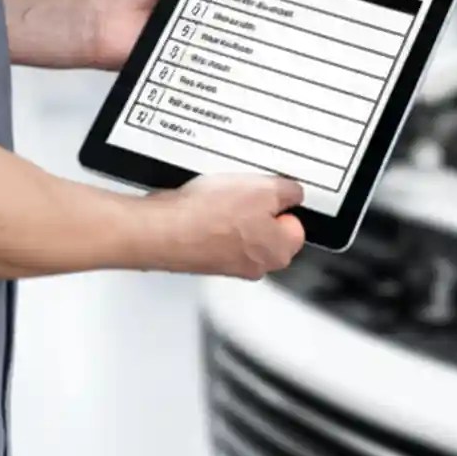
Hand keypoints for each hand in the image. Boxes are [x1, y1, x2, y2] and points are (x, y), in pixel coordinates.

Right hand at [152, 174, 305, 278]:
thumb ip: (289, 192)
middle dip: (257, 208)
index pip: (295, 225)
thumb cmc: (210, 217)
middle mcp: (255, 265)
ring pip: (239, 228)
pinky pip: (214, 231)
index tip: (272, 193)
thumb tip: (292, 194)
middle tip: (242, 193)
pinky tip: (199, 207)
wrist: (160, 230)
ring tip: (217, 198)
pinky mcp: (201, 257)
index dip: (282, 203)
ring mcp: (226, 264)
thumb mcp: (265, 189)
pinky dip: (208, 217)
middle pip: (267, 228)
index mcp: (278, 252)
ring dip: (230, 211)